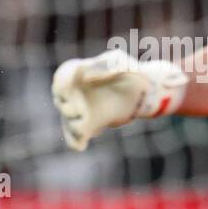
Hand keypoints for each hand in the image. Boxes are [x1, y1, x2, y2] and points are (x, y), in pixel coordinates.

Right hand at [52, 48, 187, 150]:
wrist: (145, 91)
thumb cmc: (131, 72)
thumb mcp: (124, 63)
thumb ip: (110, 64)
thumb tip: (93, 73)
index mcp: (79, 74)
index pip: (62, 77)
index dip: (62, 83)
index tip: (68, 88)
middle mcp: (76, 93)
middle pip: (62, 101)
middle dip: (67, 106)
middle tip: (78, 110)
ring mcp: (82, 110)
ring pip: (69, 121)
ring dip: (71, 126)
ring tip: (82, 128)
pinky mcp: (91, 125)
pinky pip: (77, 137)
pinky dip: (76, 142)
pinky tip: (81, 145)